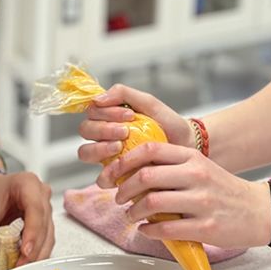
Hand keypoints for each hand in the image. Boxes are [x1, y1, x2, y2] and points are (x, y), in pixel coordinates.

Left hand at [0, 170, 55, 268]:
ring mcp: (46, 207)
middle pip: (44, 226)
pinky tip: (25, 260)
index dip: (32, 233)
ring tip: (20, 266)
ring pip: (48, 235)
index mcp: (28, 184)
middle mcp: (41, 194)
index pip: (35, 210)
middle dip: (33, 249)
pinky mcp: (45, 220)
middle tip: (18, 266)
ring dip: (37, 253)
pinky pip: (46, 238)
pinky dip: (36, 251)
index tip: (25, 252)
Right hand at [76, 84, 190, 164]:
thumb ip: (123, 93)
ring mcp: (108, 155)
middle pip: (85, 130)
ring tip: (120, 146)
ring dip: (99, 148)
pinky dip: (107, 172)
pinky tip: (123, 166)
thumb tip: (97, 99)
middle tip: (125, 131)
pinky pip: (99, 176)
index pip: (92, 111)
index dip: (105, 112)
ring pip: (85, 152)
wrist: (185, 146)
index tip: (129, 114)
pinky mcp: (115, 175)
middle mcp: (104, 135)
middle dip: (103, 129)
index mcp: (109, 116)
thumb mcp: (148, 102)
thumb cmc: (167, 123)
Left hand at [97, 141, 270, 248]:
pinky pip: (166, 228)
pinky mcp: (206, 227)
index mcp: (192, 157)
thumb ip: (171, 166)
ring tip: (131, 215)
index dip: (123, 162)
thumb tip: (130, 173)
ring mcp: (202, 201)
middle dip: (123, 189)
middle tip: (118, 198)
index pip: (148, 150)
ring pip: (151, 202)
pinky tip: (146, 230)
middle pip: (145, 176)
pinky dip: (148, 230)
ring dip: (133, 212)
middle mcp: (196, 175)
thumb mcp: (199, 167)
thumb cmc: (223, 190)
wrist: (258, 211)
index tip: (112, 174)